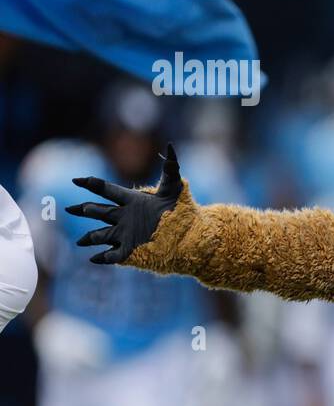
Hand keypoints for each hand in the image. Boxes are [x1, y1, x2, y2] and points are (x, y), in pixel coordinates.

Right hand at [68, 144, 182, 264]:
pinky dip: (102, 257)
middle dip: (85, 210)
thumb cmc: (181, 210)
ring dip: (89, 237)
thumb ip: (171, 168)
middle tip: (71, 209)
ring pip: (100, 234)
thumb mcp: (175, 188)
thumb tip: (170, 147)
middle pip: (98, 212)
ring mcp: (124, 234)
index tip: (76, 179)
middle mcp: (123, 217)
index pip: (107, 190)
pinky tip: (93, 258)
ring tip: (80, 241)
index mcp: (131, 201)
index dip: (91, 184)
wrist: (190, 234)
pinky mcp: (129, 251)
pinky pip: (111, 255)